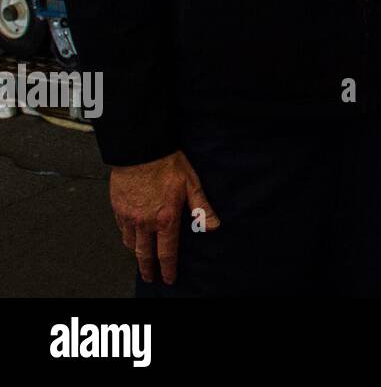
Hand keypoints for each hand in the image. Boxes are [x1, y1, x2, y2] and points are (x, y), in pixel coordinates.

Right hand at [109, 150, 219, 285]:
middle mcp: (145, 222)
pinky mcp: (118, 209)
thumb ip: (201, 208)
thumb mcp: (192, 184)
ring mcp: (129, 217)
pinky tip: (129, 238)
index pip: (167, 252)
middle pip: (144, 254)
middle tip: (151, 278)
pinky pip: (121, 229)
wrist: (140, 151)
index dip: (168, 268)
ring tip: (141, 259)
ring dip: (136, 254)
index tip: (169, 279)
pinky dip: (126, 238)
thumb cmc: (168, 165)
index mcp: (165, 219)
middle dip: (148, 269)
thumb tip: (213, 226)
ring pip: (131, 243)